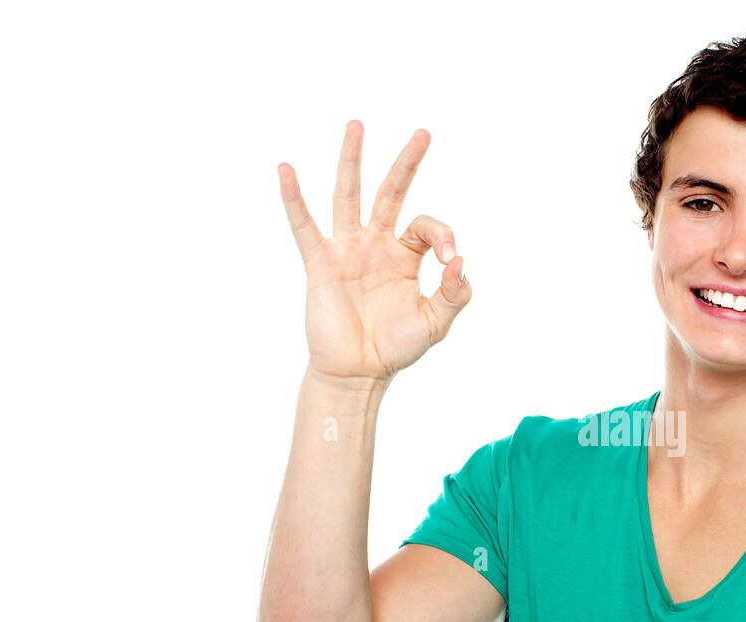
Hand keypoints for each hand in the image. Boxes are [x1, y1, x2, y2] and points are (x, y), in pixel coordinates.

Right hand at [278, 121, 470, 381]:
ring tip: (357, 125)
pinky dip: (293, 199)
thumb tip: (459, 260)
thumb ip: (454, 293)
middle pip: (392, 193)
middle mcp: (376, 245)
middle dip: (408, 163)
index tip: (448, 261)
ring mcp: (347, 250)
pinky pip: (304, 226)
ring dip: (353, 160)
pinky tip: (285, 170)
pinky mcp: (321, 263)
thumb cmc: (396, 348)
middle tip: (424, 132)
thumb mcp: (436, 322)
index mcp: (405, 256)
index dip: (444, 236)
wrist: (359, 373)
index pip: (427, 226)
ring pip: (349, 196)